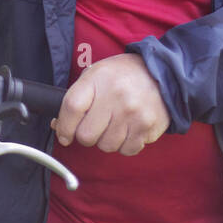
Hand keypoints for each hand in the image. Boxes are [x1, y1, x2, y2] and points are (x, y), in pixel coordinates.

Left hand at [51, 53, 169, 155]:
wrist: (164, 73)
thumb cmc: (125, 75)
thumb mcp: (97, 74)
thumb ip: (77, 98)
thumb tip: (58, 126)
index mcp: (98, 79)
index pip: (71, 108)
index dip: (64, 126)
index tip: (64, 133)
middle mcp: (115, 96)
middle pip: (86, 135)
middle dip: (87, 135)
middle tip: (96, 126)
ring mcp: (132, 113)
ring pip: (106, 146)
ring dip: (107, 140)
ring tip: (116, 123)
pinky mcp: (147, 127)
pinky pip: (126, 150)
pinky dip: (126, 144)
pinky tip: (130, 128)